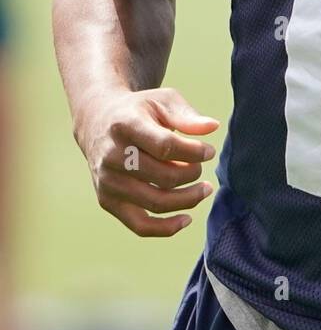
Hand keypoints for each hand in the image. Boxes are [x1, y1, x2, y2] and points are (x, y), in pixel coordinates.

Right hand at [75, 86, 219, 236]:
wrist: (97, 122)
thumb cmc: (138, 110)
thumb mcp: (162, 101)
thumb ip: (187, 116)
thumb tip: (213, 128)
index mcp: (126, 125)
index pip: (165, 146)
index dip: (194, 152)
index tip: (209, 151)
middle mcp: (112, 155)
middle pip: (164, 177)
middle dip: (192, 174)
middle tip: (201, 168)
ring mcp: (108, 181)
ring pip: (156, 202)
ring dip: (188, 199)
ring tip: (204, 189)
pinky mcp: (107, 200)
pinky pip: (140, 225)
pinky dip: (166, 228)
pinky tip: (187, 218)